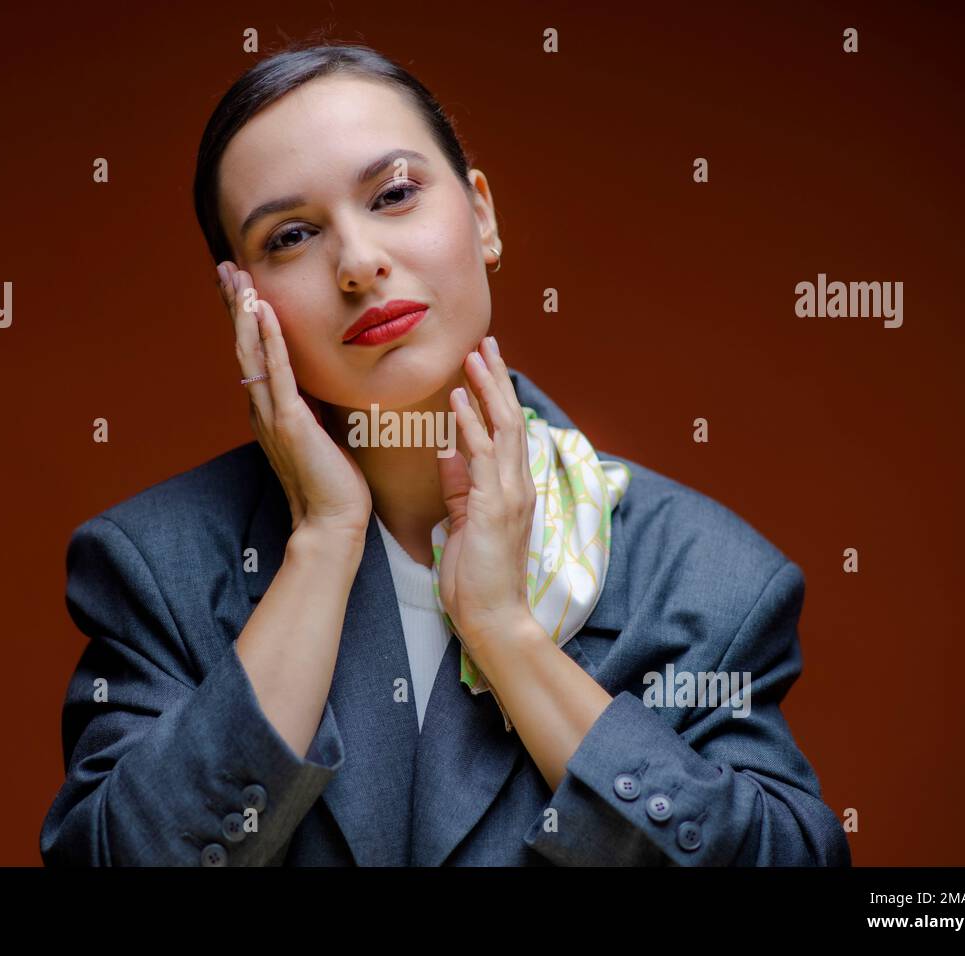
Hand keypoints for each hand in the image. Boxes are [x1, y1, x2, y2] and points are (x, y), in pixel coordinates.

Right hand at [217, 261, 371, 540]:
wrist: (332, 521)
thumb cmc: (332, 481)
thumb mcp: (321, 431)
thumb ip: (311, 406)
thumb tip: (315, 383)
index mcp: (269, 409)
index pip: (253, 354)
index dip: (245, 319)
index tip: (240, 286)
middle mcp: (262, 408)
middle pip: (243, 345)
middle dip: (235, 305)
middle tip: (225, 268)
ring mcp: (272, 414)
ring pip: (251, 352)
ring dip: (244, 312)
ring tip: (236, 278)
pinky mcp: (290, 421)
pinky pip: (277, 371)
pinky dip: (269, 339)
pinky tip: (263, 310)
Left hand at [435, 336, 536, 653]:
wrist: (493, 619)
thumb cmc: (478, 579)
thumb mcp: (465, 524)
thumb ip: (459, 486)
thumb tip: (446, 450)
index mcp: (511, 489)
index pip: (507, 431)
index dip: (496, 394)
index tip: (484, 362)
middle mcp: (518, 486)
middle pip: (511, 419)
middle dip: (497, 378)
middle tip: (485, 342)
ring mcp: (510, 495)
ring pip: (503, 429)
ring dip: (487, 390)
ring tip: (474, 356)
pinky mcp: (495, 508)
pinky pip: (483, 457)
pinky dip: (471, 425)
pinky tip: (459, 400)